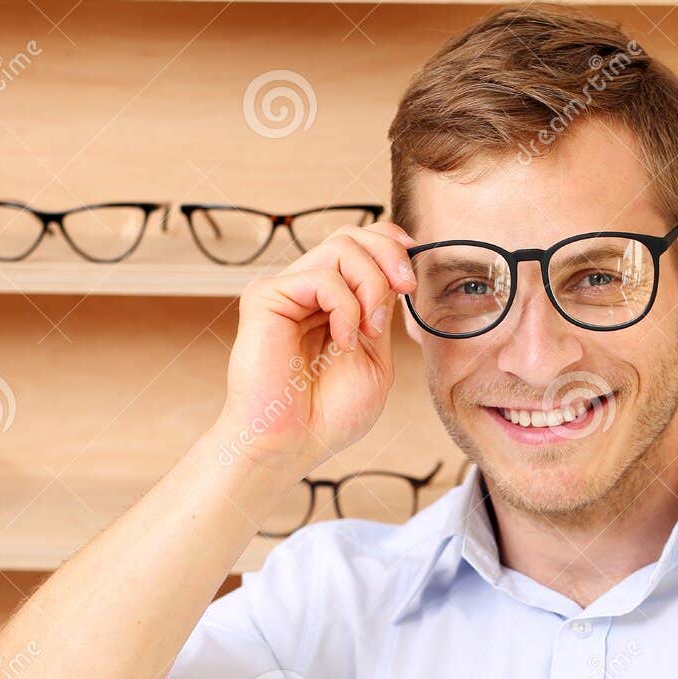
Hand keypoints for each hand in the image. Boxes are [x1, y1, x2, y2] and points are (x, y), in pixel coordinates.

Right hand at [219, 221, 417, 474]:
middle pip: (353, 234)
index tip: (412, 275)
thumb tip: (394, 272)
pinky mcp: (266, 297)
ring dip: (372, 285)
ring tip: (369, 331)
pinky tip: (343, 340)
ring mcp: (287, 291)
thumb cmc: (329, 414)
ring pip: (342, 246)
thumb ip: (382, 311)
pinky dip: (346, 307)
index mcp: (333, 302)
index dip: (391, 244)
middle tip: (404, 290)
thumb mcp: (376, 357)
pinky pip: (323, 276)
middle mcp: (308, 291)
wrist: (293, 443)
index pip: (361, 245)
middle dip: (390, 255)